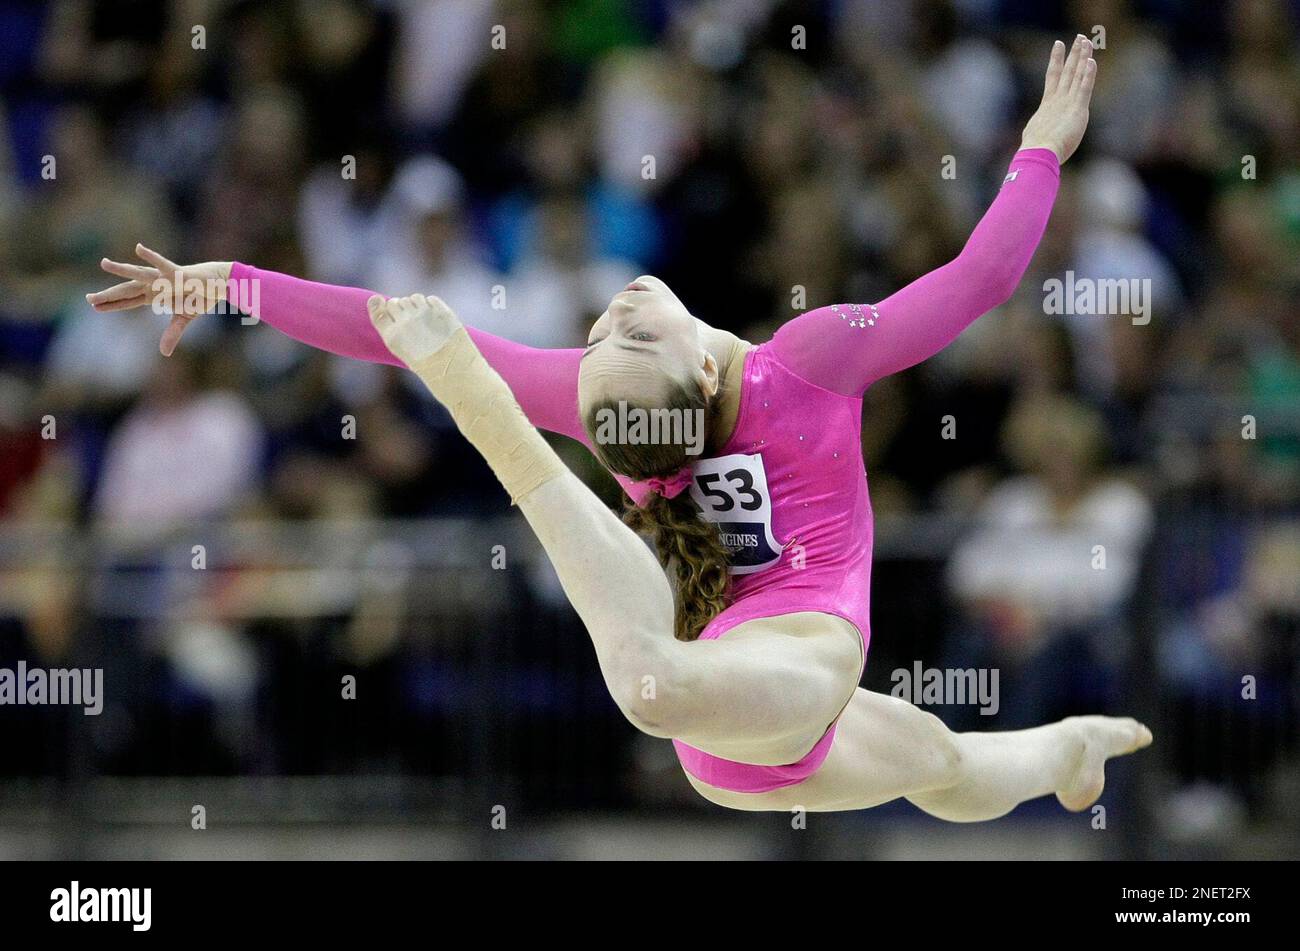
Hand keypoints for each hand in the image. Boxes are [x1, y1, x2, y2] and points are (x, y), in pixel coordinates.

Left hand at [88, 244, 231, 355]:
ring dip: (122, 270)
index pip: (128, 301)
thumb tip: (164, 354)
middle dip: (109, 295)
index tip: (94, 307)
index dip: (112, 304)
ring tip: (104, 263)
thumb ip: (172, 334)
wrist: (216, 283)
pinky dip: (151, 256)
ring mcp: (163, 278)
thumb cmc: (199, 296)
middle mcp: (154, 285)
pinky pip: (161, 264)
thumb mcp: (184, 319)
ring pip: (139, 275)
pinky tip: (138, 248)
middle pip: (127, 291)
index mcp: (154, 295)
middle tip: (89, 299)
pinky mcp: (176, 273)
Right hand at [367, 292, 462, 366]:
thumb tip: (382, 302)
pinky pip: (431, 299)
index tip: (383, 305)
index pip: (378, 310)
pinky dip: (432, 305)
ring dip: (416, 305)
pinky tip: (435, 318)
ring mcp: (424, 314)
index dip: (379, 305)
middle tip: (408, 319)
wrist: (455, 372)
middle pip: (394, 302)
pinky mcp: (442, 311)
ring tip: (424, 319)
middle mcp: (406, 322)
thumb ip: (392, 329)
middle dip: (399, 307)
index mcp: (393, 336)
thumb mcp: (403, 352)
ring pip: (414, 298)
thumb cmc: (427, 366)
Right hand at [1019, 35, 1096, 164]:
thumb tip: (1031, 136)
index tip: (1058, 44)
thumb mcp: (1034, 135)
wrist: (1038, 154)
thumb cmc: (1035, 150)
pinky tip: (1092, 61)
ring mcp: (1067, 103)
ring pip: (1077, 75)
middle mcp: (1057, 99)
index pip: (1053, 76)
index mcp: (1047, 104)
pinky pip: (1084, 88)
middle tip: (1079, 37)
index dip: (1056, 59)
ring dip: (1082, 57)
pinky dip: (1088, 75)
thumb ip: (1039, 129)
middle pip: (1067, 71)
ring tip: (1087, 42)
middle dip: (1073, 53)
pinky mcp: (1077, 110)